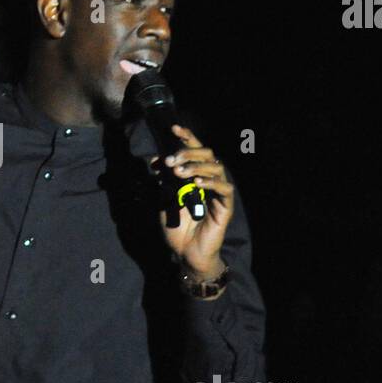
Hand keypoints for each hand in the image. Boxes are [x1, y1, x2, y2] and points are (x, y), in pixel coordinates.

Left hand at [150, 124, 234, 275]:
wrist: (185, 253)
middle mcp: (209, 181)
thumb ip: (163, 181)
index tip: (174, 128)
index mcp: (195, 176)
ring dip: (196, 166)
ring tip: (179, 172)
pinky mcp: (225, 207)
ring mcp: (219, 193)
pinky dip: (210, 183)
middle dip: (188, 153)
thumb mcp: (164, 200)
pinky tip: (197, 183)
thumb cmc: (176, 228)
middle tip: (172, 161)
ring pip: (216, 168)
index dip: (187, 138)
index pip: (194, 151)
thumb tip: (156, 160)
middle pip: (207, 154)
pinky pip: (224, 189)